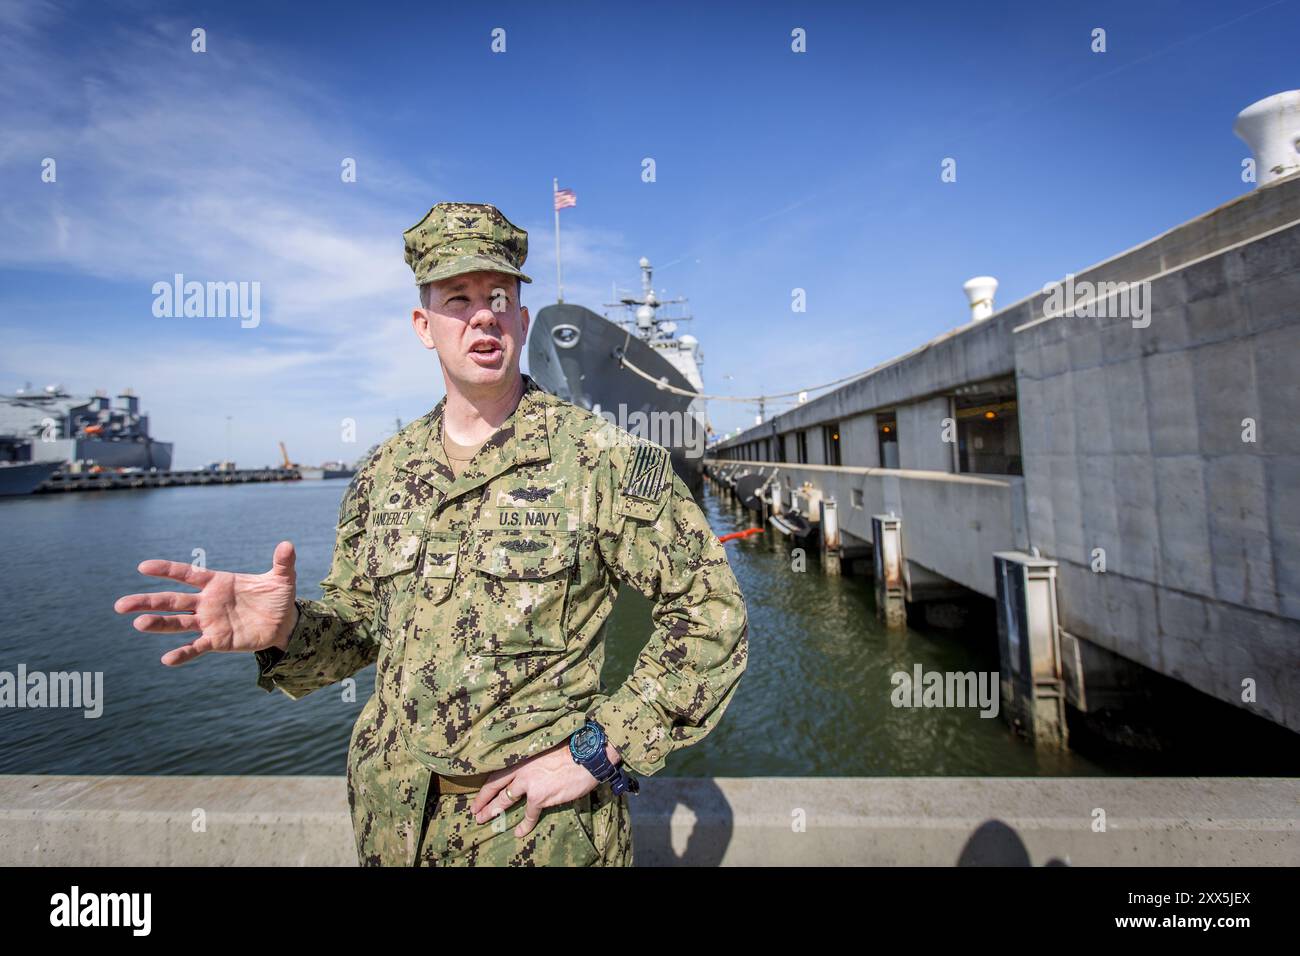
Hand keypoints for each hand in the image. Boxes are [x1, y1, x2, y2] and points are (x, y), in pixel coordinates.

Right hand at [114, 541, 299, 665]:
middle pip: (172, 600)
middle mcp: (207, 602)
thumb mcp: (282, 578)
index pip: (187, 574)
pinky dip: (182, 653)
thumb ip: (282, 562)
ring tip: (138, 624)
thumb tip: (288, 545)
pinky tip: (166, 659)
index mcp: (217, 582)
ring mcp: (209, 622)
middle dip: (147, 601)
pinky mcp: (217, 641)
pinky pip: (195, 647)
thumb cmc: (277, 597)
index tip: (143, 567)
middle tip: (120, 605)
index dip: (166, 570)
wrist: (284, 623)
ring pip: (177, 623)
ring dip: (158, 624)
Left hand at [471, 740, 621, 837]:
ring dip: (493, 811)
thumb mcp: (545, 751)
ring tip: (484, 819)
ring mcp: (529, 784)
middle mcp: (522, 770)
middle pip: (495, 786)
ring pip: (504, 800)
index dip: (487, 785)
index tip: (479, 794)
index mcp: (523, 758)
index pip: (498, 772)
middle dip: (483, 800)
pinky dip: (524, 825)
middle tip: (474, 811)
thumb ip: (533, 762)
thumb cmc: (571, 752)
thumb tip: (529, 771)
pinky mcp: (539, 796)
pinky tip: (518, 833)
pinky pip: (528, 815)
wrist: (586, 758)